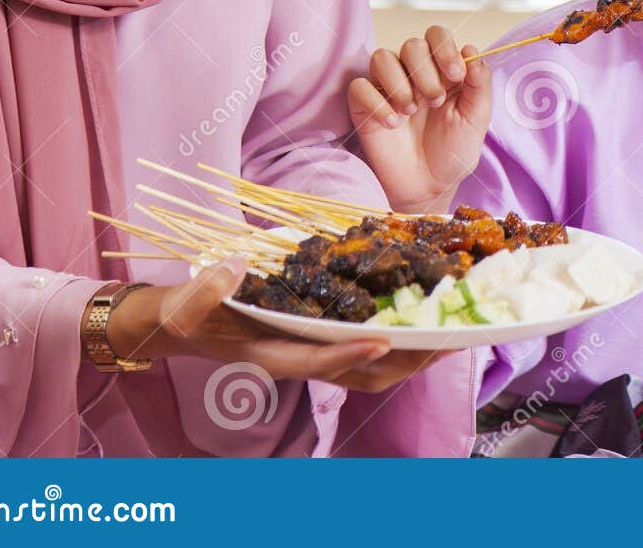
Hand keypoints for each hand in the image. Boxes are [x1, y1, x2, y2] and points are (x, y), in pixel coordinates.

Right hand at [103, 260, 443, 391]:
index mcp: (272, 353)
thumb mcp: (186, 303)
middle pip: (363, 374)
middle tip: (448, 340)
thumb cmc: (188, 315)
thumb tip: (231, 267)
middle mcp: (304, 357)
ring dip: (415, 352)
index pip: (316, 361)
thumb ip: (205, 290)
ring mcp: (320, 349)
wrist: (190, 322)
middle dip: (406, 361)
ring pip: (376, 364)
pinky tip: (429, 309)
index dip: (349, 356)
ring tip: (456, 330)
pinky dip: (403, 330)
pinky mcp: (328, 335)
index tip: (382, 343)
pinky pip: (373, 340)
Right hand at [347, 26, 492, 214]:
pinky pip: (359, 87)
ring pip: (381, 57)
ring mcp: (387, 88)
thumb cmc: (453, 150)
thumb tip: (471, 48)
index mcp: (442, 69)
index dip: (445, 48)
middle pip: (411, 45)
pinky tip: (392, 124)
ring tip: (412, 111)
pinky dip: (377, 103)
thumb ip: (479, 84)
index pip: (436, 36)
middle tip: (435, 102)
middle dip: (426, 72)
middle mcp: (413, 73)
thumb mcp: (476, 119)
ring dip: (400, 83)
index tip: (455, 75)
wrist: (428, 186)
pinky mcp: (364, 106)